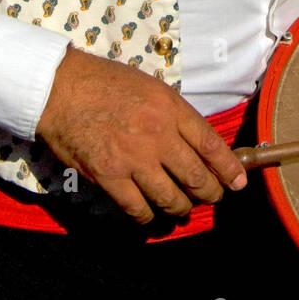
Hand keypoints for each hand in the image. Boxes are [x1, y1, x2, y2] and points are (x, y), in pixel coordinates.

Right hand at [36, 47, 247, 223]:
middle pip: (197, 177)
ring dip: (182, 208)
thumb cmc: (104, 82)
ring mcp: (133, 158)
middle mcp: (158, 135)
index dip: (229, 169)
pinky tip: (149, 213)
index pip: (212, 145)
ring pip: (171, 199)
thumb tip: (197, 142)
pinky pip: (138, 209)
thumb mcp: (150, 87)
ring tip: (182, 207)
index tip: (238, 182)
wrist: (60, 88)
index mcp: (170, 108)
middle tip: (212, 198)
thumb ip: (174, 114)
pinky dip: (147, 216)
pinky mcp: (109, 176)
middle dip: (210, 194)